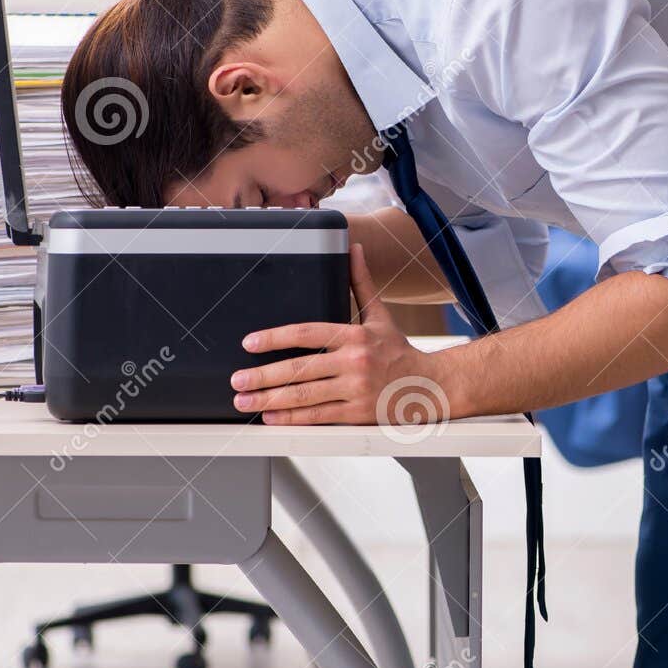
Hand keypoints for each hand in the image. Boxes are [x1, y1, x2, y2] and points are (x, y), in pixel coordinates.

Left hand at [231, 244, 449, 426]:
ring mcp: (355, 389)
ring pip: (305, 395)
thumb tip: (353, 249)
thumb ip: (361, 283)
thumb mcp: (380, 315)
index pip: (307, 333)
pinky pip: (318, 416)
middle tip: (237, 380)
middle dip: (262, 376)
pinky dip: (292, 418)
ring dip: (270, 399)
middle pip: (299, 368)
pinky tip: (271, 417)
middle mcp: (354, 362)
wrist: (429, 386)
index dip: (275, 337)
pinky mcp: (357, 414)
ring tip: (245, 400)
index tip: (250, 343)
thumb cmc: (399, 350)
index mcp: (354, 336)